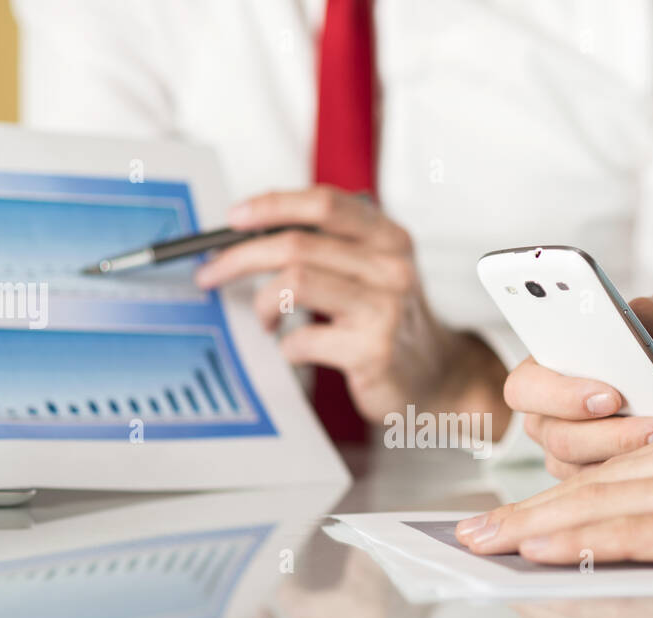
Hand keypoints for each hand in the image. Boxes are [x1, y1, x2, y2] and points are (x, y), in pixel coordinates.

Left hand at [196, 186, 509, 435]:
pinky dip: (286, 346)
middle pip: (296, 245)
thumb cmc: (392, 323)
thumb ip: (330, 248)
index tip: (234, 218)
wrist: (439, 378)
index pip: (324, 204)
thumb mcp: (374, 271)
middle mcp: (391, 267)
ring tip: (267, 320)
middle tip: (212, 273)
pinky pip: (302, 339)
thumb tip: (252, 235)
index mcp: (389, 238)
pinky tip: (296, 350)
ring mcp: (384, 309)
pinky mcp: (372, 351)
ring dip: (262, 304)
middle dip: (240, 258)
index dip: (272, 205)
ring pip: (294, 284)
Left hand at [455, 416, 652, 577]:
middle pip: (584, 485)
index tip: (510, 517)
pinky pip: (622, 530)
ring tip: (481, 544)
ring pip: (591, 504)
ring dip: (528, 527)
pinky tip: (535, 550)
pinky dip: (571, 539)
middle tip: (470, 533)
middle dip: (522, 513)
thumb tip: (642, 561)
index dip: (552, 497)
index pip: (606, 474)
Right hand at [504, 294, 652, 476]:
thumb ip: (652, 313)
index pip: (525, 385)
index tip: (610, 396)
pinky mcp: (591, 479)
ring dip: (629, 452)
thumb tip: (634, 325)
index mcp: (549, 366)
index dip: (558, 394)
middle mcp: (548, 412)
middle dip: (605, 433)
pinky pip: (602, 486)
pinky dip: (637, 471)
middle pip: (552, 434)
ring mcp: (567, 451)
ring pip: (578, 465)